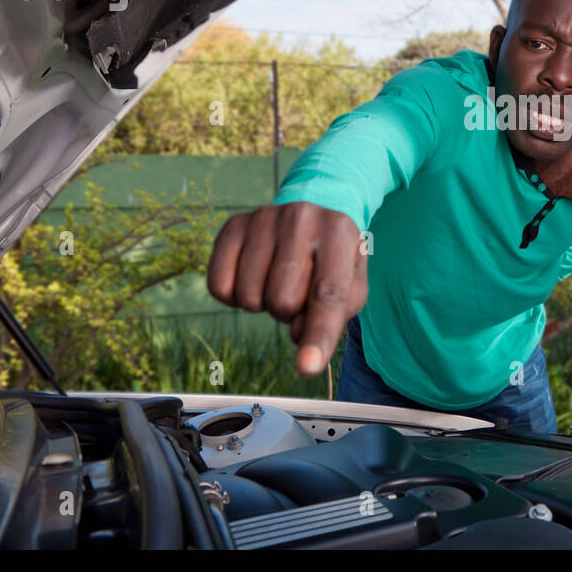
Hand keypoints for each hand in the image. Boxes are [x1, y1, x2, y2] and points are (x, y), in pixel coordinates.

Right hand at [206, 202, 367, 376]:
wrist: (315, 205)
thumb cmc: (335, 256)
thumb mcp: (352, 282)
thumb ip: (334, 315)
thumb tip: (298, 337)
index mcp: (340, 234)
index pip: (328, 294)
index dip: (317, 334)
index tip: (307, 367)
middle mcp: (301, 219)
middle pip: (283, 300)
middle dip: (290, 311)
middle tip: (298, 290)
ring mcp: (264, 218)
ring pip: (249, 296)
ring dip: (263, 303)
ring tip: (278, 279)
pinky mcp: (233, 225)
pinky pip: (219, 286)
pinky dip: (234, 296)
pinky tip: (253, 276)